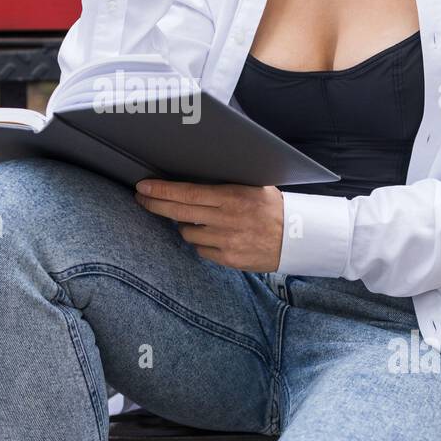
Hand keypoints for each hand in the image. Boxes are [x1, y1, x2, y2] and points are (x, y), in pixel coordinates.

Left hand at [134, 178, 283, 271]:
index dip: (162, 190)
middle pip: (179, 212)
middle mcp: (226, 218)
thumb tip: (192, 182)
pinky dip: (201, 242)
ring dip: (185, 225)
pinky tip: (211, 235)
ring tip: (194, 219)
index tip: (144, 186)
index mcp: (232, 196)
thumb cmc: (273, 208)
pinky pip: (201, 249)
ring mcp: (226, 240)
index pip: (188, 193)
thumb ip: (224, 187)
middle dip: (155, 204)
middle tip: (141, 198)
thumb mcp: (253, 188)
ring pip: (187, 233)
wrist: (298, 237)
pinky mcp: (229, 258)